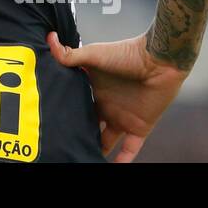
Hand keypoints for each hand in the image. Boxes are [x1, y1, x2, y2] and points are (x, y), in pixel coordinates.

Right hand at [47, 30, 187, 162]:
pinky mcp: (139, 128)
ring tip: (82, 157)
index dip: (65, 112)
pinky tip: (113, 168)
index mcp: (93, 89)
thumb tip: (49, 39)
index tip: (50, 122)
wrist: (158, 61)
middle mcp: (106, 106)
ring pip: (106, 141)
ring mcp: (122, 118)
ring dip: (96, 149)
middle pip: (88, 124)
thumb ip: (70, 54)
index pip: (76, 104)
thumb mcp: (93, 54)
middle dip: (78, 133)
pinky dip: (123, 161)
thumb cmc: (125, 53)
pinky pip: (130, 150)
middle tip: (63, 143)